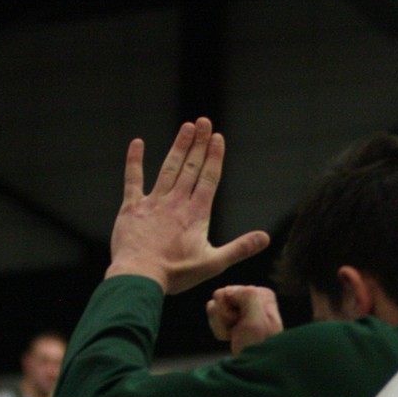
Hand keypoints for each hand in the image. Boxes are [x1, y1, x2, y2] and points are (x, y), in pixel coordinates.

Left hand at [107, 117, 270, 294]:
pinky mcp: (132, 208)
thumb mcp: (214, 263)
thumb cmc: (177, 273)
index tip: (217, 137)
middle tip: (204, 121)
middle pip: (191, 167)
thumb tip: (265, 237)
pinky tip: (137, 143)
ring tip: (186, 127)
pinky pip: (133, 179)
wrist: (140, 275)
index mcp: (196, 214)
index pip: (208, 178)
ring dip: (178, 147)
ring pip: (168, 168)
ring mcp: (154, 203)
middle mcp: (176, 202)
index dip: (214, 157)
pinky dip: (134, 161)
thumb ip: (240, 248)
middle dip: (199, 143)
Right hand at [208, 285, 282, 352]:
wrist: (253, 371)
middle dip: (223, 317)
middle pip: (219, 297)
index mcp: (262, 295)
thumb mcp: (257, 321)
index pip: (229, 291)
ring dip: (221, 325)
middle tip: (238, 332)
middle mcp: (253, 297)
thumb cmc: (257, 348)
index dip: (229, 310)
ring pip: (214, 307)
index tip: (243, 325)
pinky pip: (214, 317)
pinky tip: (231, 337)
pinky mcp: (234, 318)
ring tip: (235, 336)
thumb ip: (248, 297)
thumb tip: (229, 291)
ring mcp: (242, 308)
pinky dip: (219, 330)